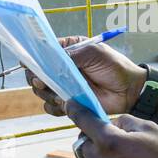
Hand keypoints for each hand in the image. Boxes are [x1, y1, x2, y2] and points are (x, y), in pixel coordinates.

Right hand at [25, 35, 146, 116]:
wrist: (129, 90)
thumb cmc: (114, 66)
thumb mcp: (93, 53)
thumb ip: (71, 55)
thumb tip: (49, 62)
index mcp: (67, 51)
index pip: (43, 52)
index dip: (33, 57)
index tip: (28, 62)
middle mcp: (62, 68)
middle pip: (37, 73)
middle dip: (36, 78)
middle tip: (42, 81)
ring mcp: (64, 86)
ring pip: (41, 91)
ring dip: (45, 93)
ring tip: (59, 93)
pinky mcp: (69, 102)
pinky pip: (51, 107)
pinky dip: (54, 107)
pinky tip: (64, 103)